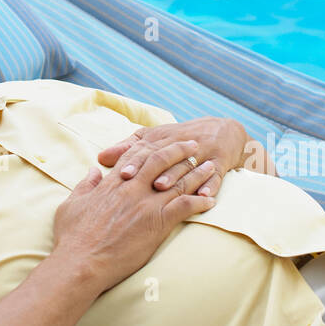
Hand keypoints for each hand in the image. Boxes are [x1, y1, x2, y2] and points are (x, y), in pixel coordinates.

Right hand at [52, 140, 215, 294]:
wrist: (81, 262)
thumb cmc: (72, 237)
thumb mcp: (72, 204)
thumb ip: (85, 185)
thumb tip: (93, 172)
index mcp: (113, 183)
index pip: (136, 156)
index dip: (152, 147)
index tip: (164, 143)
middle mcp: (132, 188)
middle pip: (161, 161)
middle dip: (180, 151)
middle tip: (194, 145)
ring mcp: (146, 204)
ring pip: (178, 181)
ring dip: (197, 173)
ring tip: (211, 167)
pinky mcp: (157, 222)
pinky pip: (185, 206)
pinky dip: (200, 201)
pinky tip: (211, 200)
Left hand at [96, 117, 247, 198]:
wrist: (223, 130)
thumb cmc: (180, 138)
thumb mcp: (155, 138)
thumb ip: (129, 148)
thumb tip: (101, 158)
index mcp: (161, 138)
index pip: (145, 149)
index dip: (133, 160)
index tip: (120, 174)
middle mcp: (180, 143)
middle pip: (163, 156)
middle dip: (148, 168)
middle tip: (134, 181)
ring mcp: (202, 153)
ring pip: (186, 165)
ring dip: (174, 176)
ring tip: (161, 187)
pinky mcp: (220, 162)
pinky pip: (216, 175)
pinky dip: (210, 184)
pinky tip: (203, 195)